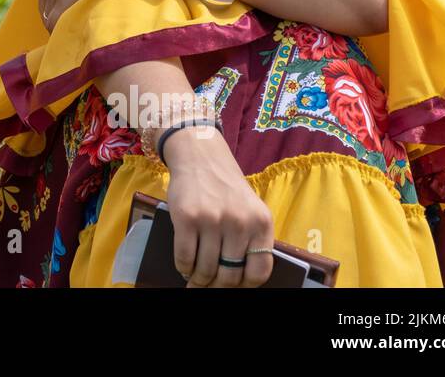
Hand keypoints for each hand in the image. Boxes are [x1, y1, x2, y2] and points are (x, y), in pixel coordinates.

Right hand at [163, 126, 275, 286]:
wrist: (201, 158)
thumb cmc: (226, 190)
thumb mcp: (250, 210)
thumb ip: (251, 240)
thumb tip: (238, 279)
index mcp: (261, 223)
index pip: (258, 272)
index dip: (244, 286)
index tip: (233, 285)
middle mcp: (239, 223)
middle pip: (230, 275)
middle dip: (217, 285)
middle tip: (209, 284)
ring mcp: (212, 220)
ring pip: (205, 269)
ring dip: (198, 279)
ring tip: (195, 277)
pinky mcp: (186, 218)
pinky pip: (184, 257)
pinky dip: (183, 267)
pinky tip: (184, 266)